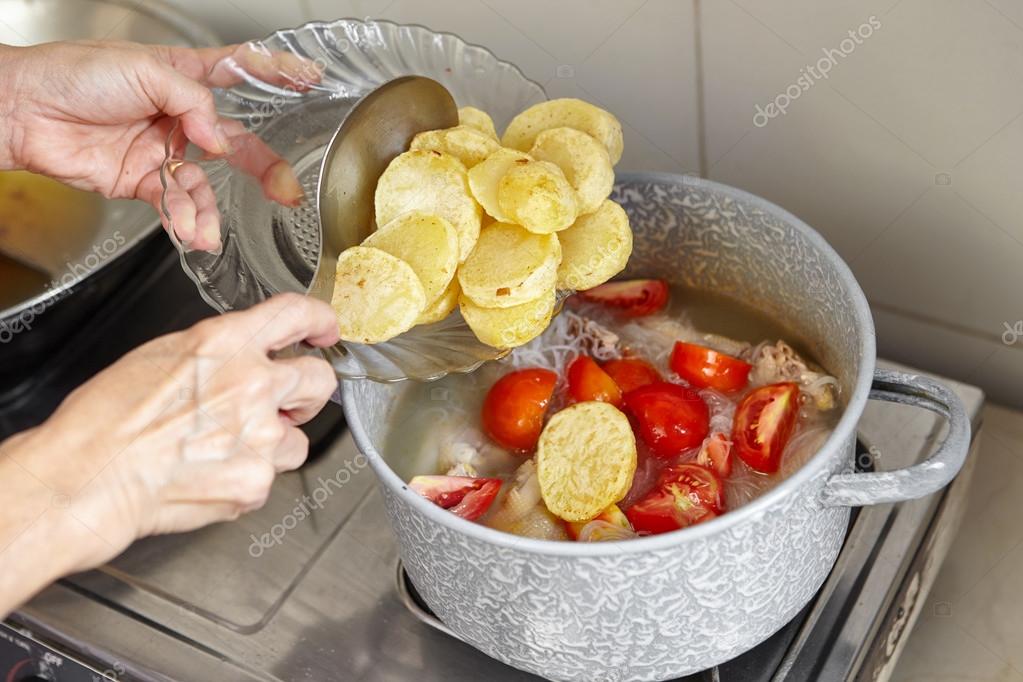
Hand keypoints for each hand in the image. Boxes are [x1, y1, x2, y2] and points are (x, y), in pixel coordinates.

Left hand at [0, 40, 317, 250]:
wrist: (24, 112)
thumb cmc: (73, 74)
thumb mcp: (144, 69)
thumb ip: (193, 102)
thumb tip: (219, 137)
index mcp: (182, 76)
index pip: (240, 71)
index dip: (277, 74)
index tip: (311, 78)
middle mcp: (179, 115)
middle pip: (236, 142)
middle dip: (265, 168)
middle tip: (287, 189)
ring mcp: (163, 150)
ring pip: (205, 185)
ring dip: (209, 209)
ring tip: (208, 228)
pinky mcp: (143, 181)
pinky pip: (176, 205)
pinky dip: (185, 220)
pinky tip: (188, 229)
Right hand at [0, 293, 338, 609]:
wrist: (86, 479)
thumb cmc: (104, 421)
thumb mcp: (159, 357)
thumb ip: (216, 354)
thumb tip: (242, 360)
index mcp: (224, 343)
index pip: (295, 314)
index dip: (319, 320)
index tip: (325, 330)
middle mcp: (251, 383)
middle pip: (319, 379)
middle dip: (307, 392)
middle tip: (287, 403)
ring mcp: (259, 434)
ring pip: (298, 438)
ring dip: (274, 443)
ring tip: (225, 449)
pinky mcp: (256, 479)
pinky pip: (269, 477)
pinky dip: (247, 478)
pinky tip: (211, 475)